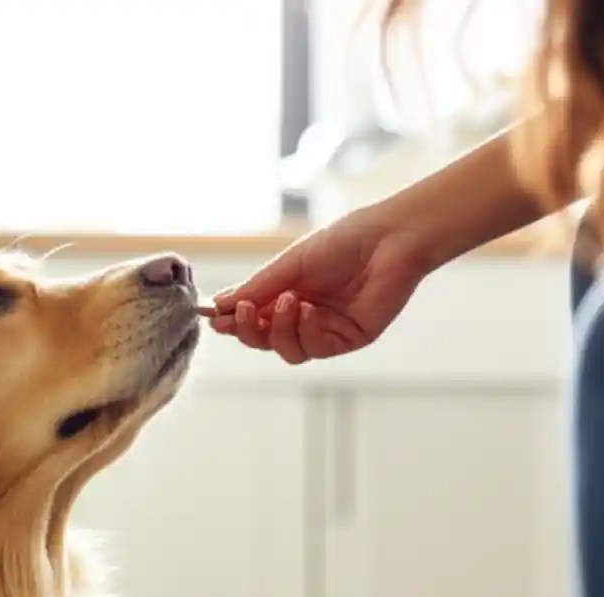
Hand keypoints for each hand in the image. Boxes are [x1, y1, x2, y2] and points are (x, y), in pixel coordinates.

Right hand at [211, 208, 433, 363]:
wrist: (388, 239)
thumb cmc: (342, 242)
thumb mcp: (290, 263)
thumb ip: (257, 287)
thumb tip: (219, 305)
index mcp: (285, 293)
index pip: (252, 318)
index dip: (233, 321)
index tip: (215, 317)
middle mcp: (302, 315)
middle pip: (265, 340)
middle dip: (249, 331)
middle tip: (244, 313)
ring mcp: (325, 329)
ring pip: (288, 351)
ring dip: (280, 331)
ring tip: (288, 302)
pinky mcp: (348, 338)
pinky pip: (316, 348)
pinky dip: (307, 332)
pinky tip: (309, 310)